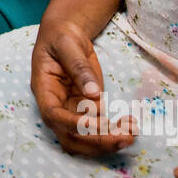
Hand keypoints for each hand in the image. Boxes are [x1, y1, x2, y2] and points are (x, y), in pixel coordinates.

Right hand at [30, 18, 135, 155]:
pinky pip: (99, 129)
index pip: (54, 115)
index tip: (97, 124)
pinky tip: (131, 123)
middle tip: (124, 138)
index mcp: (44, 90)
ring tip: (132, 132)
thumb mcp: (68, 45)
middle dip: (96, 142)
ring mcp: (72, 111)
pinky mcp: (88, 110)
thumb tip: (94, 93)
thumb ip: (78, 67)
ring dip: (108, 142)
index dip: (73, 124)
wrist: (67, 36)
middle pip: (70, 136)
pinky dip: (115, 131)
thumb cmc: (61, 37)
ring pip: (85, 139)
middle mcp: (56, 107)